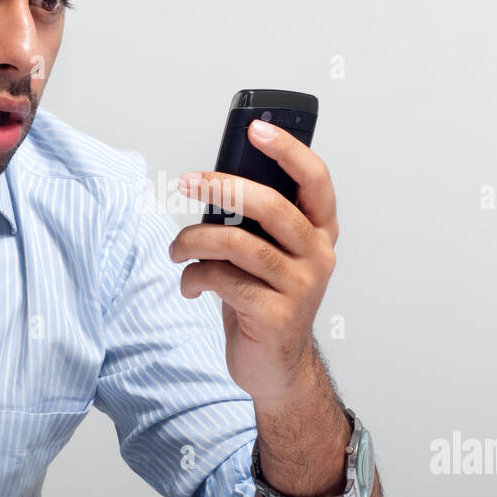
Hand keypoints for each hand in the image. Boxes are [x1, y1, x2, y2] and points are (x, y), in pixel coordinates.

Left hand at [167, 119, 338, 416]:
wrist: (275, 368)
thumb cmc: (264, 300)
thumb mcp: (267, 255)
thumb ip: (255, 222)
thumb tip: (212, 183)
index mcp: (320, 232)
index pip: (314, 179)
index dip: (288, 150)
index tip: (256, 128)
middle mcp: (318, 255)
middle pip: (271, 205)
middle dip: (222, 187)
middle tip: (188, 182)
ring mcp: (300, 287)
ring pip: (239, 244)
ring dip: (194, 240)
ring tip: (176, 248)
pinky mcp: (276, 315)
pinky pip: (224, 280)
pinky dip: (195, 276)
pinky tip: (189, 284)